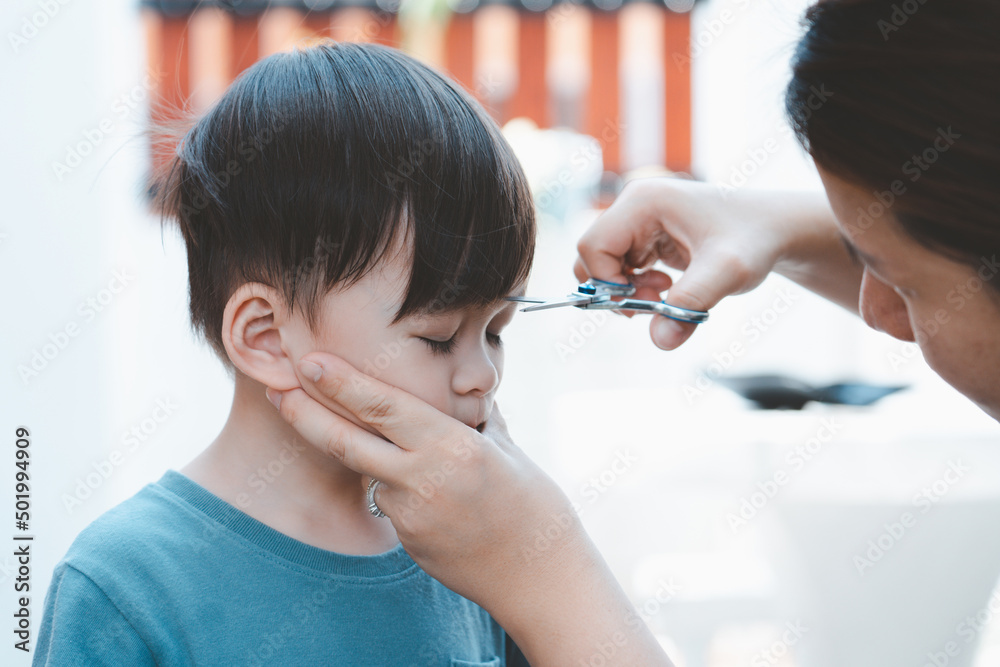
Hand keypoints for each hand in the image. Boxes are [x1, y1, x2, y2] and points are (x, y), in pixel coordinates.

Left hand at [266, 352, 671, 665]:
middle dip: (307, 414)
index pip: (383, 405)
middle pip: (348, 440)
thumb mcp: (504, 448)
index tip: (311, 360)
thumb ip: (473, 419)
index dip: (341, 382)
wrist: (539, 572)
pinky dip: (401, 489)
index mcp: (452, 445)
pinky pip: (391, 502)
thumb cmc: (532, 503)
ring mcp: (411, 514)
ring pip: (372, 471)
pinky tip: (440, 501)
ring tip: (422, 461)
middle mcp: (424, 478)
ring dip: (374, 457)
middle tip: (278, 390)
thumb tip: (461, 393)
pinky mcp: (407, 540)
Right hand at [574, 178, 793, 349]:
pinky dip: (637, 287)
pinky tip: (668, 287)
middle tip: (653, 303)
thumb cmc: (755, 239)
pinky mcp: (647, 237)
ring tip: (664, 295)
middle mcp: (634, 205)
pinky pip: (621, 268)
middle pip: (592, 256)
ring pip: (604, 265)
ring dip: (627, 290)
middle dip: (615, 288)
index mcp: (644, 201)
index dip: (606, 283)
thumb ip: (690, 305)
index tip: (640, 305)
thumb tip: (660, 340)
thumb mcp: (728, 272)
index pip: (593, 246)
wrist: (777, 230)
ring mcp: (639, 220)